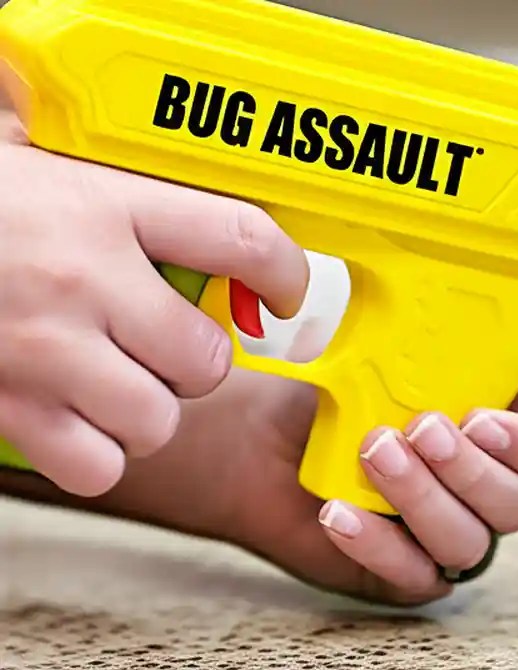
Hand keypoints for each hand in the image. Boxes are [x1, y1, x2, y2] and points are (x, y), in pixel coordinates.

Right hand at [0, 121, 309, 495]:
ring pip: (157, 419)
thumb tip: (188, 151)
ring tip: (114, 380)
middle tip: (165, 342)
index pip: (242, 239)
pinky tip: (75, 419)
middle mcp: (84, 280)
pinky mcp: (9, 407)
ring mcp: (45, 351)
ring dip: (147, 410)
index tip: (284, 290)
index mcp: (103, 204)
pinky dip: (96, 455)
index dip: (285, 273)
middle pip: (207, 357)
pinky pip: (97, 465)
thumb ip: (113, 170)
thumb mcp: (37, 153)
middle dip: (196, 360)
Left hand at [0, 337, 517, 606]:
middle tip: (422, 428)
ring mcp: (447, 533)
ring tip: (376, 453)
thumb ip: (451, 314)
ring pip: (470, 541)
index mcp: (503, 433)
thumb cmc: (345, 382)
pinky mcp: (403, 570)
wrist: (263, 429)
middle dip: (472, 469)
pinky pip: (412, 575)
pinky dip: (378, 544)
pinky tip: (342, 511)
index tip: (485, 418)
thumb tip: (500, 263)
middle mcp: (485, 487)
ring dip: (424, 499)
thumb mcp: (399, 339)